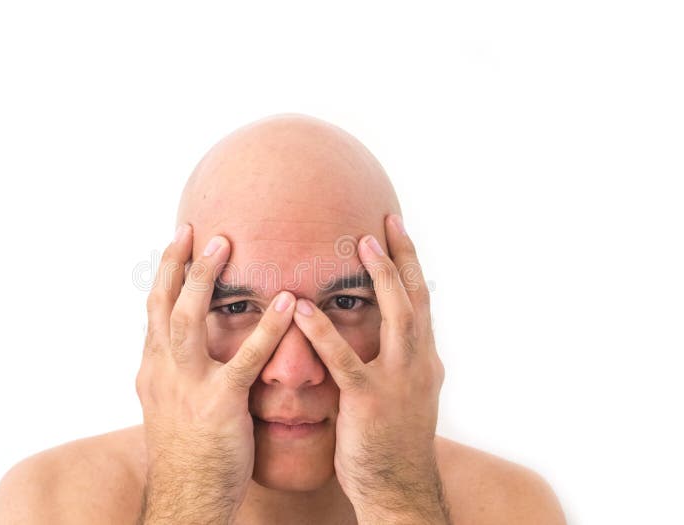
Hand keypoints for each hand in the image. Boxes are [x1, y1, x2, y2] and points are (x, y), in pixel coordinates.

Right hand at [135, 224, 295, 522]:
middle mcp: (163, 372)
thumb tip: (186, 347)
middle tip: (194, 230)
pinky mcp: (218, 406)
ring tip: (225, 245)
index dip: (165, 274)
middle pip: (163, 305)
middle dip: (177, 264)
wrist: (184, 501)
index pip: (154, 311)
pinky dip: (265, 329)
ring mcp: (187, 387)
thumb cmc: (185, 455)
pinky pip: (245, 360)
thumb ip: (177, 371)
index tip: (177, 243)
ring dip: (204, 280)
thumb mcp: (170, 406)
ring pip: (187, 320)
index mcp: (154, 370)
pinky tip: (287, 304)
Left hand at [292, 214, 448, 523]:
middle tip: (383, 224)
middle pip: (416, 298)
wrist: (400, 489)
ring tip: (360, 246)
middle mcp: (419, 364)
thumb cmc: (395, 442)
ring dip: (380, 278)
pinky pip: (345, 361)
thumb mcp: (409, 394)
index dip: (409, 263)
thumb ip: (403, 360)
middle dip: (401, 258)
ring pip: (396, 318)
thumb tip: (400, 334)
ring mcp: (399, 382)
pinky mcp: (371, 403)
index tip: (396, 228)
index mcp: (424, 360)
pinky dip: (324, 332)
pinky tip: (302, 309)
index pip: (420, 301)